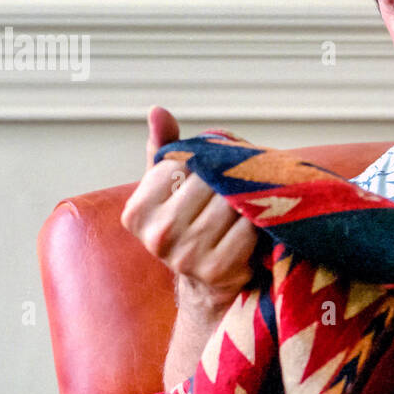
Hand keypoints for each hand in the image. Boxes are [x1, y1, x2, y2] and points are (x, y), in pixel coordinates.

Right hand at [120, 106, 257, 317]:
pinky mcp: (219, 268)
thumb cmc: (188, 224)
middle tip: (244, 173)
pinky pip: (248, 226)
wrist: (207, 283)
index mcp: (137, 212)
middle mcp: (157, 236)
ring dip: (245, 194)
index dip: (202, 161)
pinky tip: (255, 220)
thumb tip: (157, 110)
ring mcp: (187, 255)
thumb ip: (163, 149)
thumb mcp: (168, 188)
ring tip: (250, 194)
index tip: (214, 166)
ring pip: (229, 202)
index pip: (178, 165)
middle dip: (229, 173)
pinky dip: (256, 219)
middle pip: (206, 182)